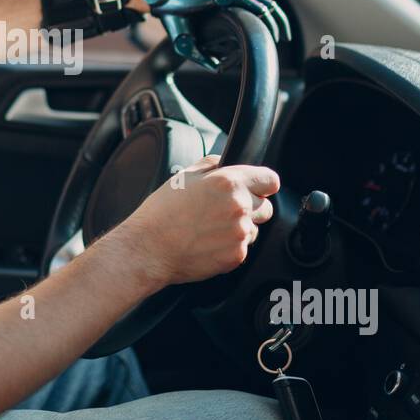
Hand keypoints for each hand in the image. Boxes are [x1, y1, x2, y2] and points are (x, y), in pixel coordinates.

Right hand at [108, 154, 279, 287]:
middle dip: (251, 207)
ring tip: (211, 228)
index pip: (270, 180)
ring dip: (240, 228)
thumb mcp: (184, 175)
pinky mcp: (236, 256)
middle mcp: (239, 207)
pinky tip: (208, 242)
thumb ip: (213, 164)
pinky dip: (230, 246)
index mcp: (229, 182)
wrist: (149, 248)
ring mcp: (240, 233)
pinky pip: (243, 248)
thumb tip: (227, 164)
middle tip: (224, 211)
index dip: (263, 183)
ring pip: (255, 229)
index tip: (259, 188)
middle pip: (266, 206)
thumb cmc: (161, 213)